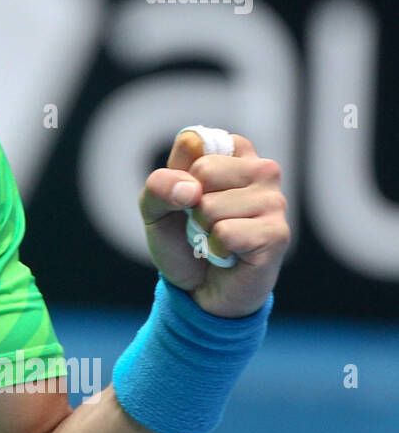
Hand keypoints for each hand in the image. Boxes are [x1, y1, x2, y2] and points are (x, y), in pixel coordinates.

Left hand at [139, 132, 290, 317]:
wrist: (198, 290)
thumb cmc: (182, 240)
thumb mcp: (154, 207)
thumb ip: (159, 185)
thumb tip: (190, 190)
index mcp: (235, 151)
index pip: (193, 142)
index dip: (177, 176)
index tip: (186, 196)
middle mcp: (262, 169)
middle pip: (203, 170)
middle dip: (189, 205)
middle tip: (202, 223)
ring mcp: (274, 200)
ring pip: (211, 205)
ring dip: (202, 230)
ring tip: (215, 239)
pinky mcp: (277, 233)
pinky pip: (225, 233)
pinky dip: (214, 249)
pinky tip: (228, 255)